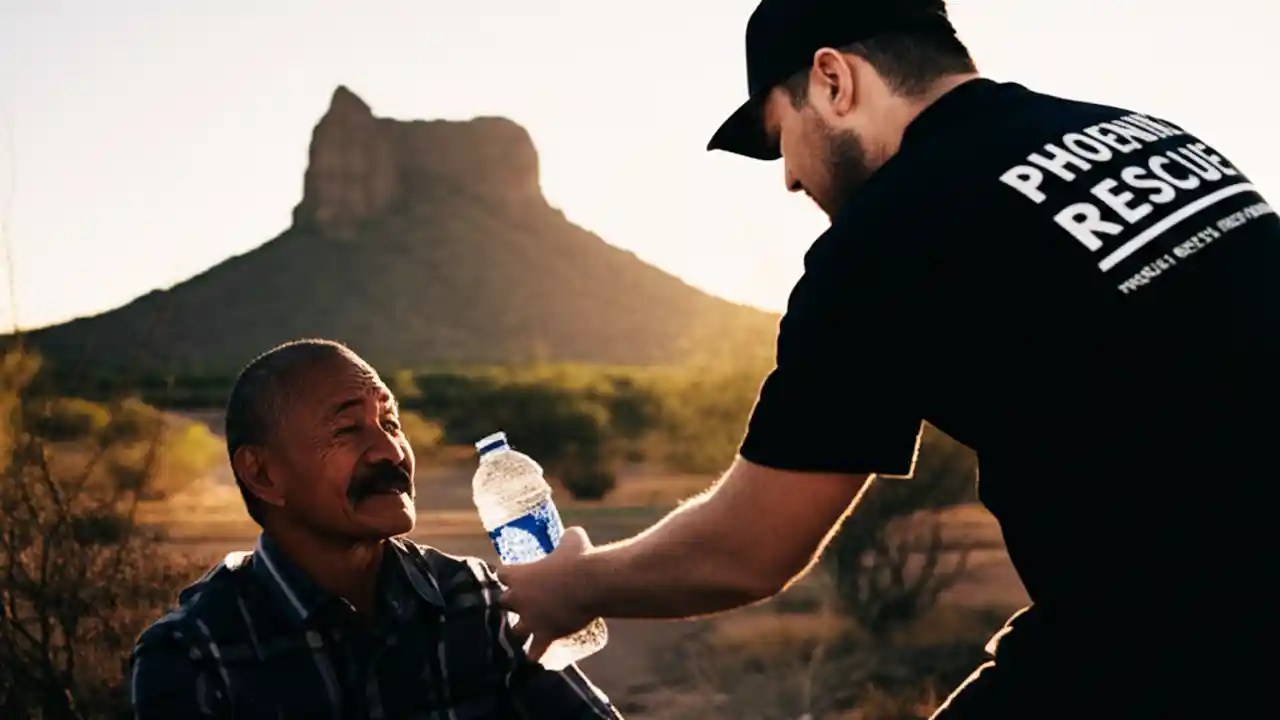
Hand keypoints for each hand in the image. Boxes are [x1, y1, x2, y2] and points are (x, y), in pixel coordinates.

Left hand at [497, 526, 595, 661]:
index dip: (509, 575)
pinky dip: (534, 655)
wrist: (592, 582)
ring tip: (531, 629)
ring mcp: (530, 619)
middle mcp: (519, 598)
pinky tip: (536, 657)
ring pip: (514, 631)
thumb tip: (572, 535)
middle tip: (525, 601)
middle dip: (511, 603)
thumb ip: (567, 538)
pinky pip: (533, 653)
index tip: (517, 575)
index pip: (501, 574)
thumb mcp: (573, 539)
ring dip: (520, 630)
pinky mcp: (545, 635)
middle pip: (502, 603)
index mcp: (519, 574)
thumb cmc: (581, 557)